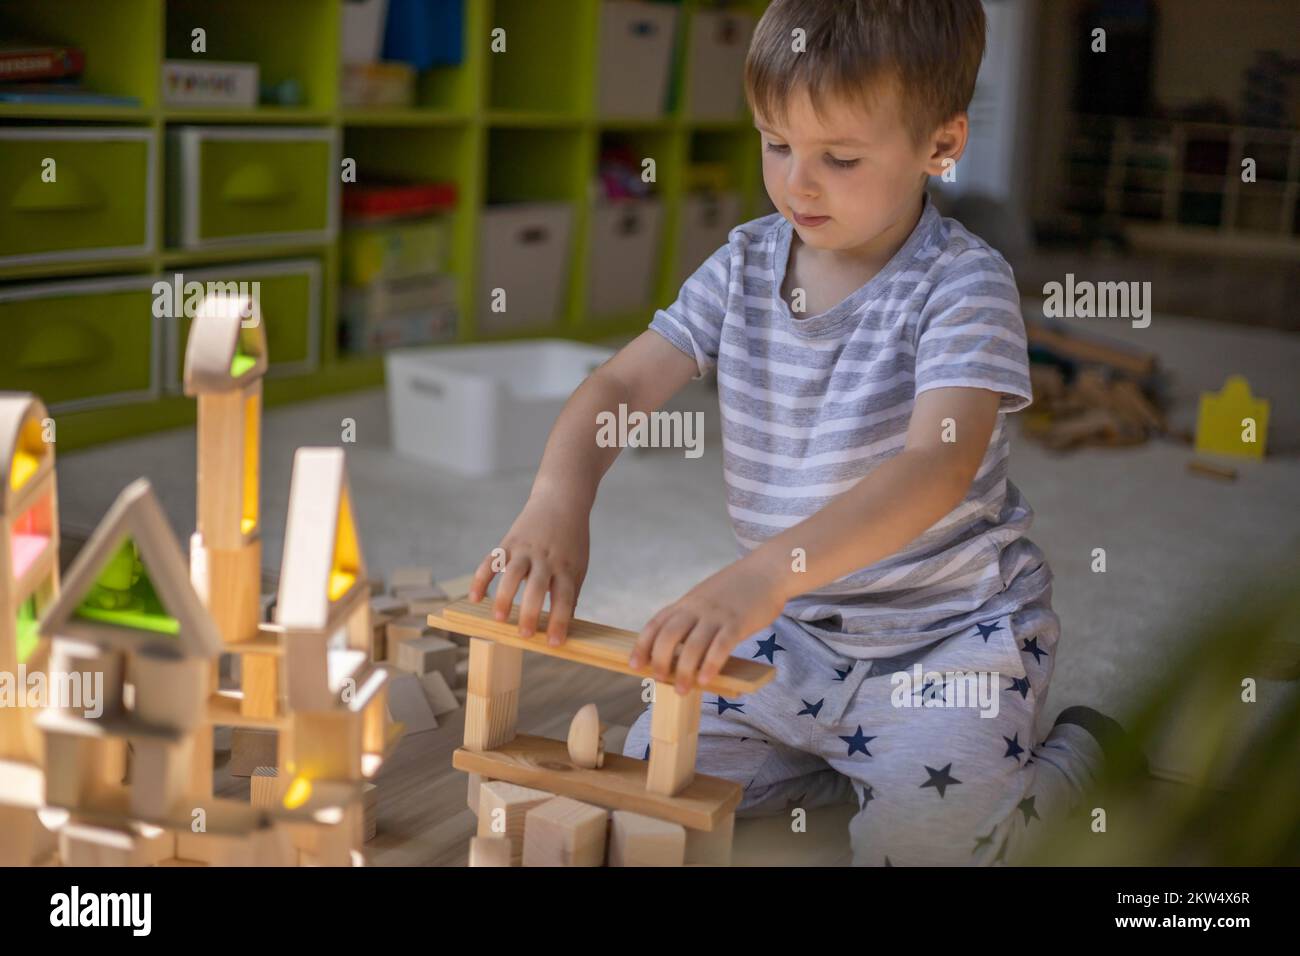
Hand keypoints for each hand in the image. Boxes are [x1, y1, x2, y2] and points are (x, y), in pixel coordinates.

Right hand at [468, 487, 589, 644]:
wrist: (561, 500)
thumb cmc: (572, 539)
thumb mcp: (579, 564)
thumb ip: (570, 592)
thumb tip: (564, 624)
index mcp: (567, 567)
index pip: (565, 597)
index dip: (560, 620)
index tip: (555, 643)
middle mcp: (546, 558)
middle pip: (538, 587)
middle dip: (531, 612)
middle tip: (525, 635)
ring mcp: (526, 549)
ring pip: (512, 573)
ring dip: (505, 596)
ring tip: (499, 619)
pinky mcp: (509, 543)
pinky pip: (491, 561)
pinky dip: (481, 578)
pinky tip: (475, 598)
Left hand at [629, 558, 787, 693]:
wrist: (767, 570)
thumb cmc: (736, 589)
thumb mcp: (705, 598)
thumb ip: (691, 617)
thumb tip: (678, 648)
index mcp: (687, 603)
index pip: (656, 624)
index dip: (642, 645)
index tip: (636, 665)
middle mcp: (697, 608)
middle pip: (669, 636)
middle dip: (660, 661)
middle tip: (659, 680)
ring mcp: (717, 615)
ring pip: (693, 646)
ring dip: (684, 671)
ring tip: (682, 690)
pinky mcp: (738, 623)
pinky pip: (720, 647)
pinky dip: (710, 665)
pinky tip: (705, 680)